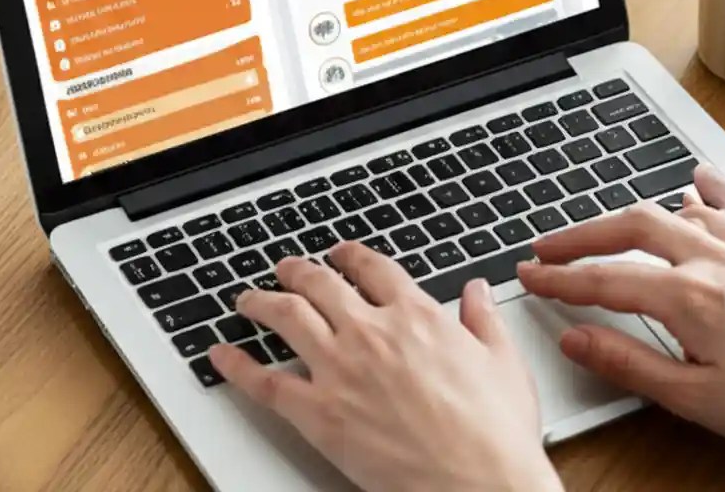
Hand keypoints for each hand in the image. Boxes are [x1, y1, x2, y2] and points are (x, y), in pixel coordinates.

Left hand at [210, 246, 561, 491]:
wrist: (477, 481)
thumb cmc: (494, 430)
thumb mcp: (504, 361)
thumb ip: (483, 319)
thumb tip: (476, 291)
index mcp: (418, 316)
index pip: (374, 268)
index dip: (351, 256)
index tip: (341, 254)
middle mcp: (373, 333)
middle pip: (321, 283)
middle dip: (299, 270)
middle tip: (288, 268)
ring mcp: (340, 370)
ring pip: (286, 317)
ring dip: (262, 301)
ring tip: (248, 299)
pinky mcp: (318, 414)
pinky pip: (264, 382)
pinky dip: (237, 365)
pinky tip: (221, 356)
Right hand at [519, 165, 724, 490]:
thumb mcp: (694, 398)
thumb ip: (629, 362)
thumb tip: (577, 338)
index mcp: (691, 297)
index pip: (605, 279)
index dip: (560, 277)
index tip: (530, 276)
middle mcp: (717, 260)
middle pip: (632, 226)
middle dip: (582, 234)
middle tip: (549, 246)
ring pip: (677, 210)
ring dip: (634, 215)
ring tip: (605, 228)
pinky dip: (707, 192)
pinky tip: (696, 183)